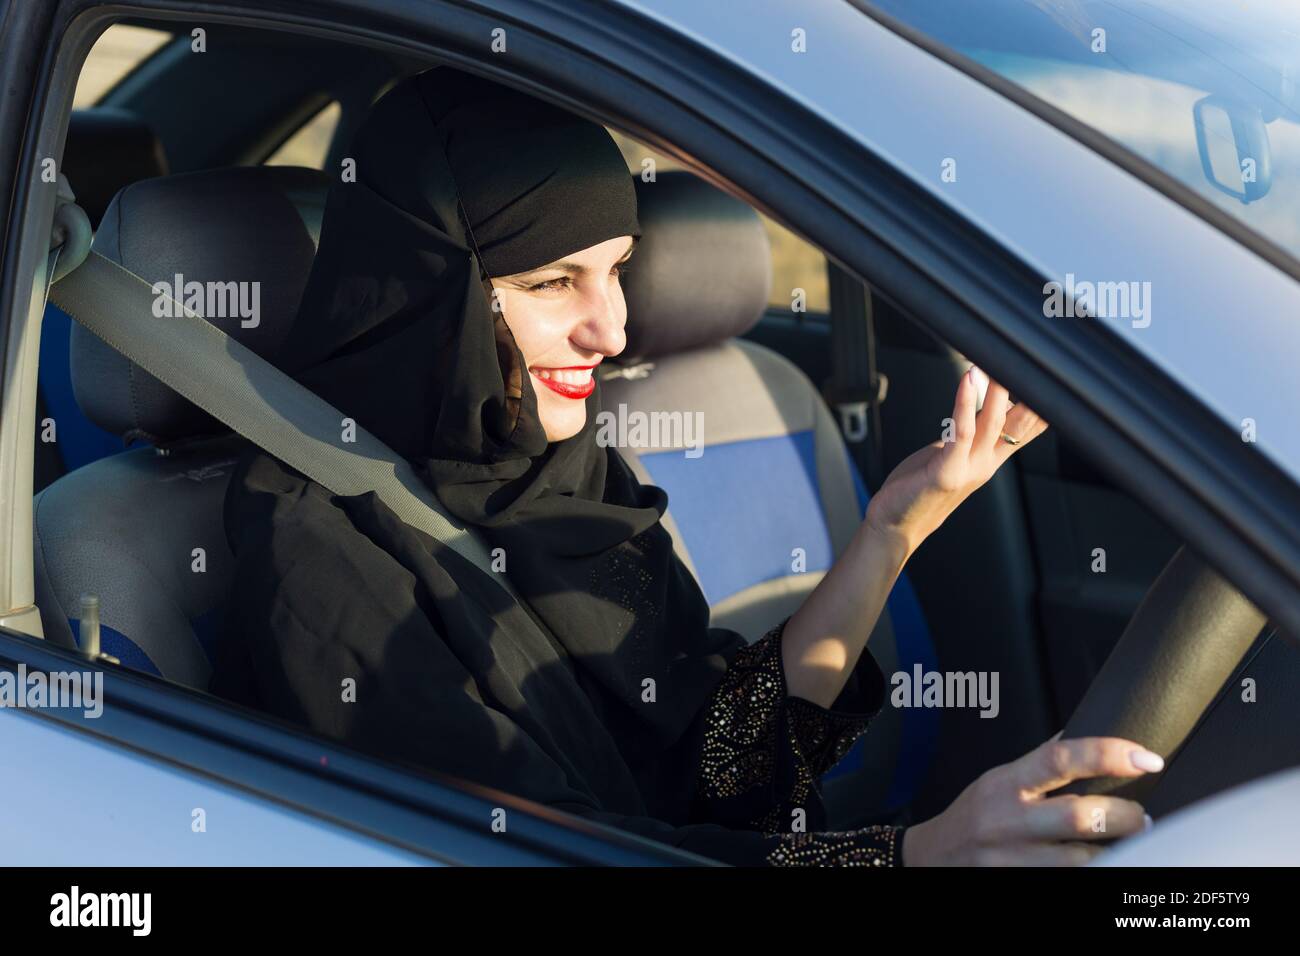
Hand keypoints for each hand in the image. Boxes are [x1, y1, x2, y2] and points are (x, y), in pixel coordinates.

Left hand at [864, 366, 1047, 553]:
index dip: (1044, 403)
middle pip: (1018, 423)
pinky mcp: (948, 471)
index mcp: (991, 459)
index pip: (1028, 428)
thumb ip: (970, 433)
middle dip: (1030, 393)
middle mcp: (986, 463)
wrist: (897, 524)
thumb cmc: (921, 487)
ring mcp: (969, 468)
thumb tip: (982, 405)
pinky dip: (966, 404)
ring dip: (998, 391)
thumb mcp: (953, 455)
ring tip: (999, 364)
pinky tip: (967, 381)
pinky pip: (961, 431)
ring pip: (993, 422)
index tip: (1053, 376)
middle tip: (1036, 363)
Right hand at [900, 734, 1160, 865]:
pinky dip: (1092, 870)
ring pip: (1082, 859)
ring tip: (1129, 845)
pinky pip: (1067, 880)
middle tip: (1143, 817)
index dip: (1108, 754)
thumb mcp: (997, 780)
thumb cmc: (974, 815)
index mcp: (1006, 783)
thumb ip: (1040, 764)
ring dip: (1116, 852)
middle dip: (1125, 816)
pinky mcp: (1017, 883)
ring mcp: (1011, 859)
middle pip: (1080, 815)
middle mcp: (1007, 820)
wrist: (931, 859)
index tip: (1147, 758)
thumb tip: (1084, 736)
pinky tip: (1101, 863)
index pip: (1060, 758)